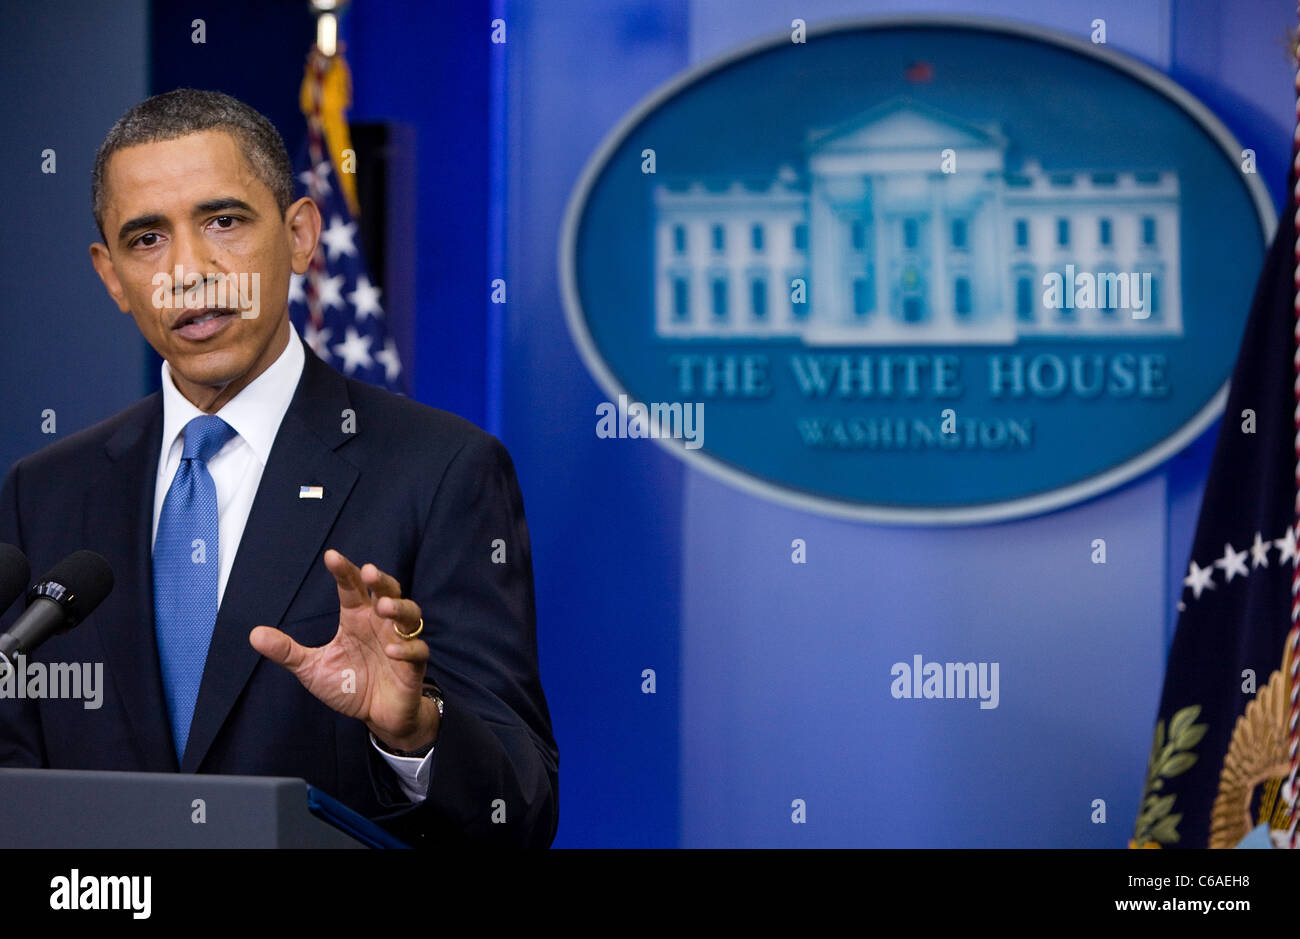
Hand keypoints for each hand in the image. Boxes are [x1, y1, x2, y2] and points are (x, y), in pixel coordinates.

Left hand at [249, 548, 439, 751]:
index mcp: (357, 619)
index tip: (331, 556)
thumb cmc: (349, 685)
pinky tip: (392, 650)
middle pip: (388, 591)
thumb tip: (254, 634)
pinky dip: (407, 648)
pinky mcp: (413, 666)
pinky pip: (417, 651)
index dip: (344, 571)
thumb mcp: (312, 669)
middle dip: (381, 580)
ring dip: (399, 607)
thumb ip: (288, 651)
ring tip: (383, 608)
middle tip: (369, 572)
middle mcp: (380, 624)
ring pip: (410, 615)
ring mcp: (400, 642)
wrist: (377, 716)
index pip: (352, 588)